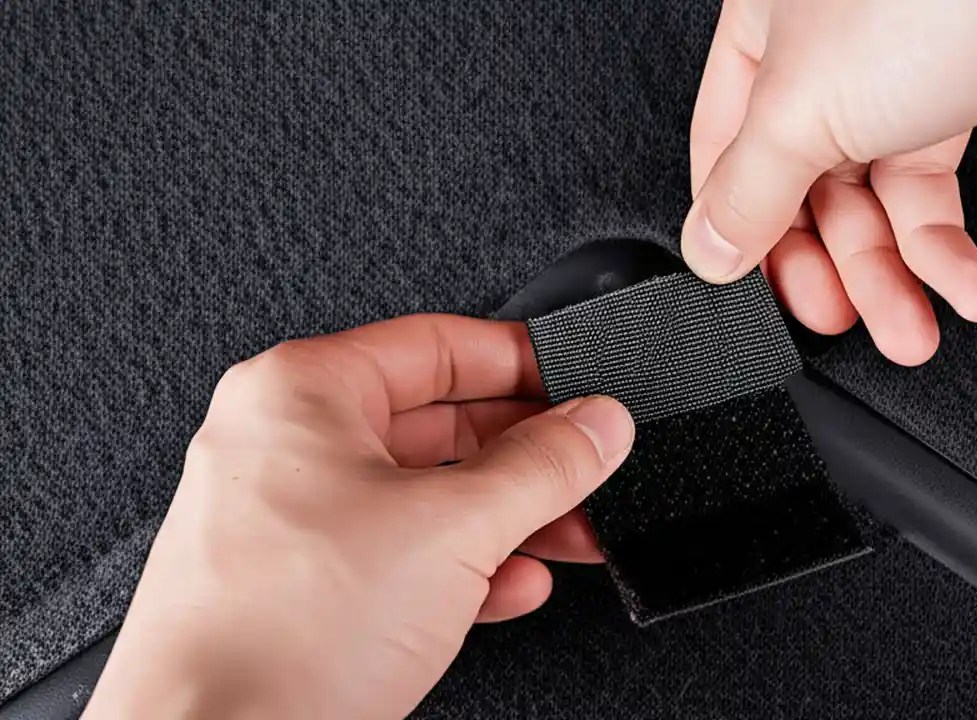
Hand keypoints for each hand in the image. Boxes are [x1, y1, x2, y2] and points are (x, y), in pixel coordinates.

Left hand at [83, 315, 634, 718]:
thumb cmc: (281, 634)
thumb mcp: (452, 527)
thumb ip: (542, 466)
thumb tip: (594, 425)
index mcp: (300, 393)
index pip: (436, 344)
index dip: (521, 362)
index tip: (577, 385)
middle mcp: (283, 445)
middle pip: (437, 424)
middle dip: (525, 456)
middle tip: (584, 466)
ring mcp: (286, 519)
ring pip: (423, 496)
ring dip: (506, 518)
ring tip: (567, 534)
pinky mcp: (296, 588)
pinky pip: (396, 555)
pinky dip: (459, 567)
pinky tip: (508, 585)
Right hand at [685, 0, 976, 363]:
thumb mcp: (803, 108)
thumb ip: (747, 189)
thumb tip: (707, 251)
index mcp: (760, 41)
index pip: (724, 159)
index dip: (739, 235)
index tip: (758, 300)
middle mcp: (821, 60)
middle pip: (802, 191)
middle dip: (827, 267)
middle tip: (838, 319)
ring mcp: (895, 78)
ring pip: (873, 201)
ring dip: (893, 277)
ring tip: (911, 334)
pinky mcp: (968, 94)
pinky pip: (938, 193)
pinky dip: (949, 251)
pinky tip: (964, 290)